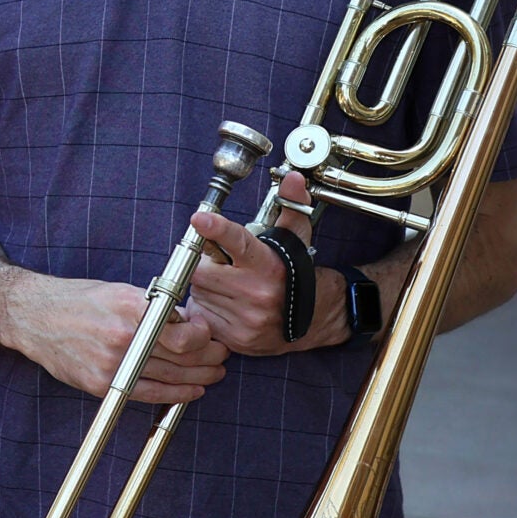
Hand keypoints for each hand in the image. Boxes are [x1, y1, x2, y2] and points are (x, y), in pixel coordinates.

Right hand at [0, 273, 227, 404]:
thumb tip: (191, 323)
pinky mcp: (102, 383)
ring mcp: (111, 363)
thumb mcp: (118, 292)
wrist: (33, 316)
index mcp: (129, 307)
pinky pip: (149, 394)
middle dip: (210, 357)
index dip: (205, 337)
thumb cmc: (78, 301)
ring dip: (199, 376)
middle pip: (182, 356)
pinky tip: (192, 390)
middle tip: (222, 354)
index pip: (184, 332)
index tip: (211, 333)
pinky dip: (176, 394)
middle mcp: (122, 336)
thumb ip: (153, 307)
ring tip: (213, 372)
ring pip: (171, 377)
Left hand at [189, 171, 339, 355]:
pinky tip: (227, 305)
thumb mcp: (294, 240)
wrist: (318, 320)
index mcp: (268, 265)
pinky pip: (201, 316)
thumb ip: (290, 207)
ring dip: (205, 287)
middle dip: (204, 264)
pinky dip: (206, 308)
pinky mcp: (237, 339)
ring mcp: (247, 319)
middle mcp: (258, 294)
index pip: (238, 242)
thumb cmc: (296, 275)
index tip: (200, 218)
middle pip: (200, 270)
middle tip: (220, 264)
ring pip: (198, 293)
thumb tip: (293, 178)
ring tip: (229, 286)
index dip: (217, 229)